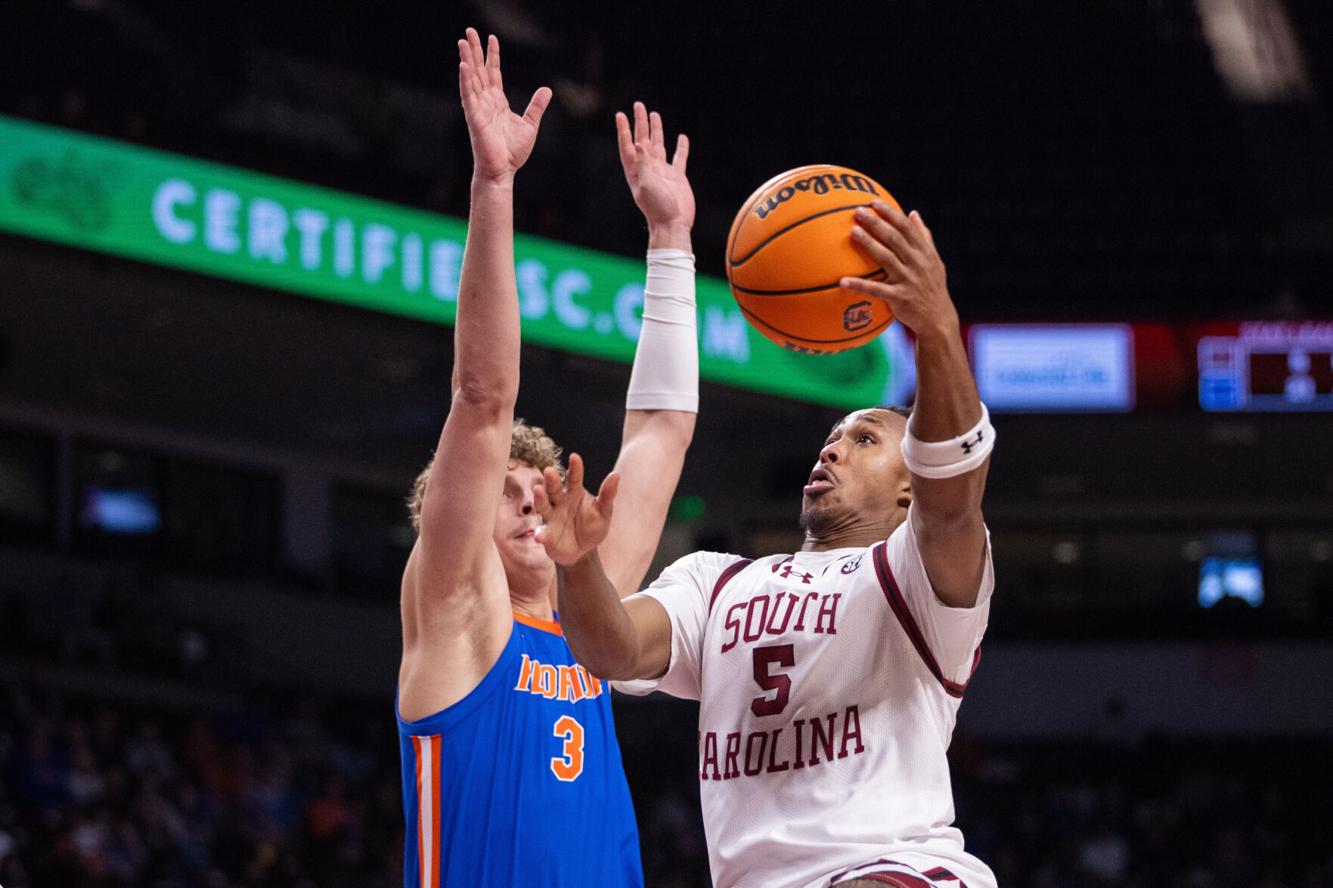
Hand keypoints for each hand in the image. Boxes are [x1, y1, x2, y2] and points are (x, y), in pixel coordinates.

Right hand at [457, 28, 551, 182]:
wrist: (503, 171)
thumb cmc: (512, 152)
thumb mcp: (530, 124)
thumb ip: (536, 106)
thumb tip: (547, 89)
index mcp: (498, 102)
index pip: (493, 73)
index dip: (492, 55)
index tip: (492, 38)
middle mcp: (486, 102)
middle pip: (479, 70)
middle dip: (474, 50)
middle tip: (469, 31)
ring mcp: (478, 108)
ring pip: (471, 78)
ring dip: (466, 59)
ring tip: (462, 42)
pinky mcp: (474, 118)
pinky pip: (468, 96)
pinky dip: (465, 81)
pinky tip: (463, 66)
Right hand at [533, 453, 620, 565]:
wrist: (583, 551)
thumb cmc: (592, 527)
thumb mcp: (604, 512)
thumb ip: (608, 495)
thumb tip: (616, 475)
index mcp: (574, 493)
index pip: (574, 478)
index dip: (574, 468)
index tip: (575, 457)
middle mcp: (559, 502)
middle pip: (554, 489)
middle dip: (551, 480)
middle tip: (549, 471)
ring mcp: (551, 517)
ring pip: (543, 506)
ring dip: (540, 499)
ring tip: (538, 491)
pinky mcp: (546, 535)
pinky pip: (542, 533)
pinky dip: (540, 534)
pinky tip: (539, 536)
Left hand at [616, 102, 692, 246]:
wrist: (673, 225)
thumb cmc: (657, 209)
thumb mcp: (647, 186)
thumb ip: (642, 165)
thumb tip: (638, 144)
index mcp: (636, 171)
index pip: (628, 146)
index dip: (624, 130)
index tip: (621, 115)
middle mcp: (648, 169)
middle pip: (642, 140)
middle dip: (640, 123)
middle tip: (639, 105)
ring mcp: (663, 173)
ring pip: (658, 145)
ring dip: (656, 131)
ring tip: (654, 114)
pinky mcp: (677, 177)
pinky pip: (678, 158)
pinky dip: (681, 147)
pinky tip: (681, 138)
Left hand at [841, 202, 958, 338]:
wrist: (938, 319)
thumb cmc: (932, 287)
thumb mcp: (934, 260)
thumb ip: (923, 237)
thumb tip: (913, 213)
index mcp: (924, 252)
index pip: (906, 227)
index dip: (890, 213)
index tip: (874, 201)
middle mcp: (917, 263)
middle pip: (895, 238)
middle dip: (877, 223)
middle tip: (858, 211)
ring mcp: (908, 280)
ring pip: (886, 258)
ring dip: (869, 244)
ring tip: (852, 232)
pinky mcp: (900, 298)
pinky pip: (876, 290)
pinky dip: (859, 285)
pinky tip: (842, 281)